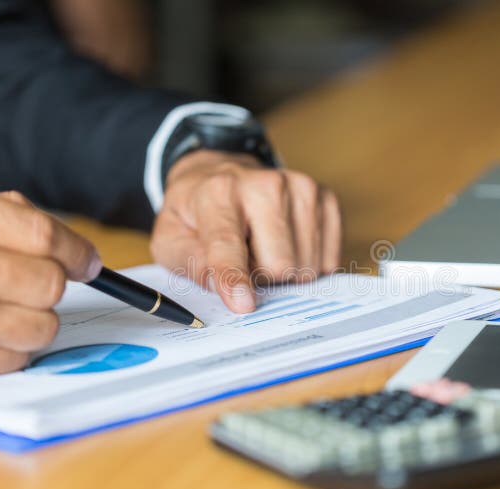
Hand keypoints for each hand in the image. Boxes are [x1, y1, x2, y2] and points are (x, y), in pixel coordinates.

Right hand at [0, 188, 101, 377]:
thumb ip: (11, 220)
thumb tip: (78, 253)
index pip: (47, 235)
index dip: (78, 252)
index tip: (87, 262)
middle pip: (50, 284)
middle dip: (48, 285)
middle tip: (26, 283)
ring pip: (43, 326)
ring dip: (32, 319)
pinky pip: (17, 357)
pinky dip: (9, 347)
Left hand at [151, 150, 341, 313]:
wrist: (220, 172)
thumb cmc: (195, 212)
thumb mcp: (172, 238)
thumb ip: (190, 264)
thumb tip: (223, 288)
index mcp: (218, 192)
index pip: (228, 245)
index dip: (234, 278)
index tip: (243, 305)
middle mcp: (265, 184)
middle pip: (279, 266)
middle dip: (262, 278)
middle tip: (246, 261)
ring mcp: (301, 188)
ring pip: (306, 266)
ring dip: (285, 272)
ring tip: (265, 248)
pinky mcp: (325, 198)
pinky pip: (328, 259)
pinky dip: (307, 262)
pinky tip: (288, 244)